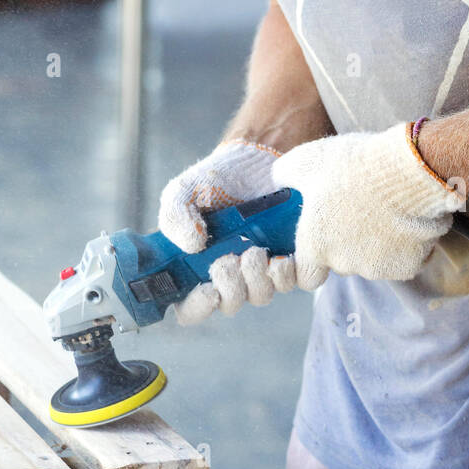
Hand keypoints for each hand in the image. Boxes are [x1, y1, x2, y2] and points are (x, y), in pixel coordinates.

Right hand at [158, 138, 324, 324]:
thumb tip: (191, 247)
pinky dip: (287, 275)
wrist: (254, 160)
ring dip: (257, 279)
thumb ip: (174, 217)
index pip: (191, 308)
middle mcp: (230, 274)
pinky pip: (293, 283)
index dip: (197, 308)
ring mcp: (260, 269)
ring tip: (256, 250)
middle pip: (230, 305)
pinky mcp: (288, 258)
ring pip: (260, 296)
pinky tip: (282, 257)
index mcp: (197, 268)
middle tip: (232, 259)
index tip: (208, 290)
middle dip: (231, 288)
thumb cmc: (214, 181)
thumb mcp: (182, 193)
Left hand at [271, 122, 461, 280]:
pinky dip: (402, 243)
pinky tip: (404, 217)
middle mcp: (344, 265)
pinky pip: (400, 259)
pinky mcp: (407, 267)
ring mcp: (377, 269)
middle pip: (341, 261)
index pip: (306, 275)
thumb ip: (285, 175)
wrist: (409, 171)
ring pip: (371, 260)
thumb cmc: (354, 165)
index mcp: (315, 247)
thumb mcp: (305, 160)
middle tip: (355, 208)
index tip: (320, 237)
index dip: (312, 258)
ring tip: (383, 207)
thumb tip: (280, 182)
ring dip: (374, 241)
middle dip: (346, 241)